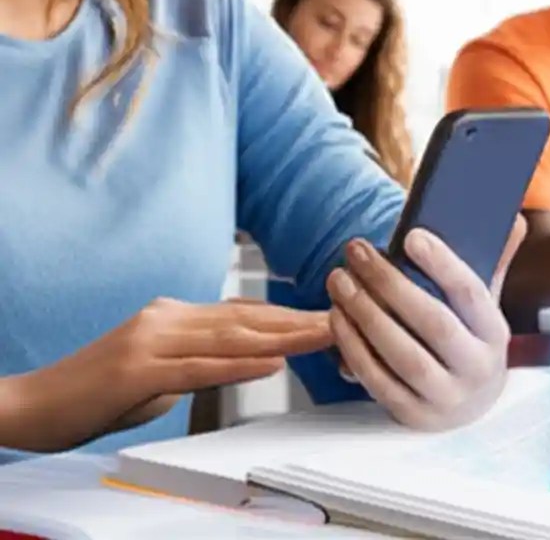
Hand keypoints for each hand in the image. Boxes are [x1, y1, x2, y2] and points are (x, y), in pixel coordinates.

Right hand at [1, 299, 331, 451]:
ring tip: (328, 332)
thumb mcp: (158, 371)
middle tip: (349, 316)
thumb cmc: (96, 392)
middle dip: (301, 319)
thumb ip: (198, 360)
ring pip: (232, 337)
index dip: (290, 314)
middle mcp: (166, 318)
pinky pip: (200, 367)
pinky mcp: (138, 371)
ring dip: (286, 335)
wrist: (34, 404)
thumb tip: (239, 360)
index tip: (332, 315)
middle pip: (248, 318)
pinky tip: (274, 359)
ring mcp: (151, 341)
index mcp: (173, 315)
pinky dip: (241, 364)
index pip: (244, 312)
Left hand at [327, 215, 525, 430]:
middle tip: (357, 252)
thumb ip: (494, 265)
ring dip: (365, 313)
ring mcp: (445, 398)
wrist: (471, 409)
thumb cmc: (470, 344)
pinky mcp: (413, 416)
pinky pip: (377, 380)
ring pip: (402, 354)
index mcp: (496, 335)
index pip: (473, 295)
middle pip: (433, 323)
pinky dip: (353, 347)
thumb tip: (516, 222)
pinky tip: (337, 318)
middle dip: (390, 284)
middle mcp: (477, 369)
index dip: (443, 264)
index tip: (412, 236)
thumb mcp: (486, 310)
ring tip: (339, 280)